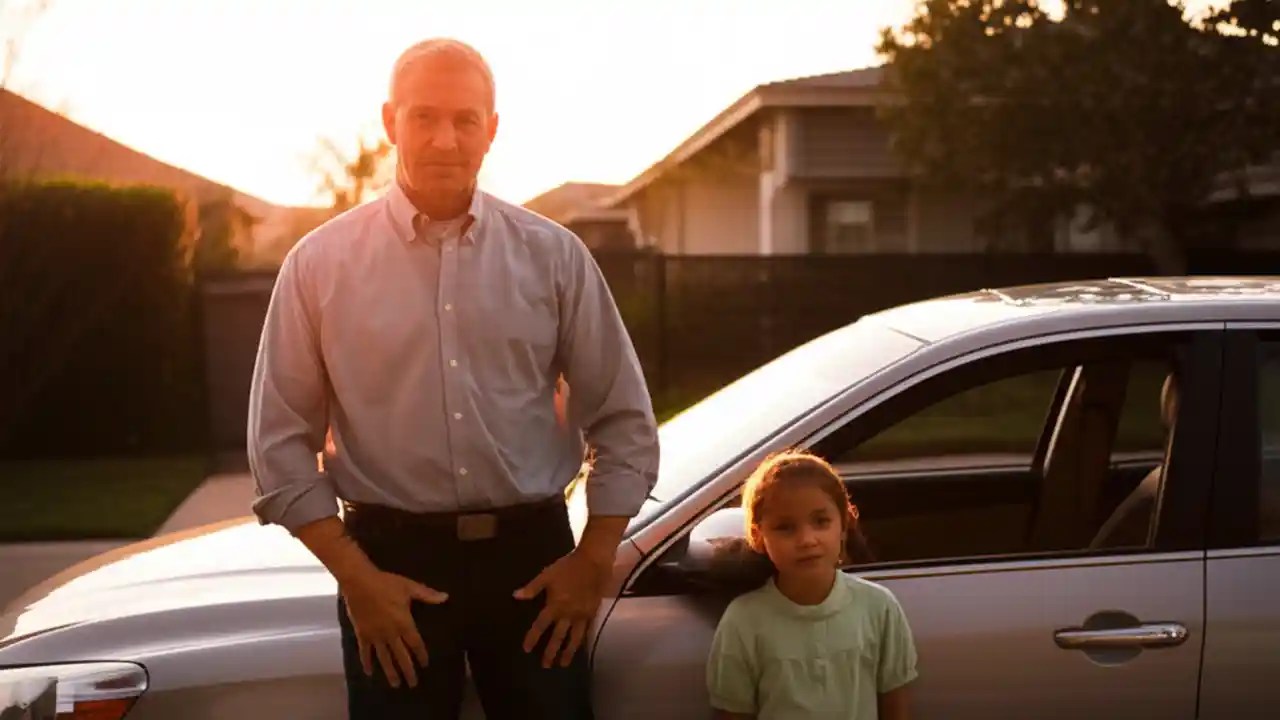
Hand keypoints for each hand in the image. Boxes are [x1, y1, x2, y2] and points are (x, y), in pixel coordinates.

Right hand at [340, 568, 447, 687]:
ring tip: (395, 684)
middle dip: (408, 670)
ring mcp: (375, 636)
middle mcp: (390, 633)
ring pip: (384, 658)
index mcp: (404, 623)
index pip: (415, 643)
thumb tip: (445, 597)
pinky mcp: (362, 634)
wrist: (359, 582)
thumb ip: (427, 595)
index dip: (421, 655)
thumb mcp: (409, 587)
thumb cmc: (386, 583)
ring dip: (390, 672)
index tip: (425, 665)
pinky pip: (365, 652)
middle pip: (401, 656)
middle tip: (413, 684)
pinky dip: (367, 663)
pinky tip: (369, 673)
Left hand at [513, 550, 610, 667]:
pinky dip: (582, 641)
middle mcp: (568, 614)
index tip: (527, 650)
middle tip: (545, 665)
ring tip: (564, 664)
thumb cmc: (568, 567)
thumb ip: (532, 588)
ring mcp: (582, 615)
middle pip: (557, 637)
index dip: (533, 638)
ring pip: (574, 638)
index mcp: (555, 605)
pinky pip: (586, 631)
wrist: (593, 562)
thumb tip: (516, 596)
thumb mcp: (547, 574)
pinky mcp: (592, 613)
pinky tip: (579, 647)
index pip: (541, 626)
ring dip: (568, 652)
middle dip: (551, 652)